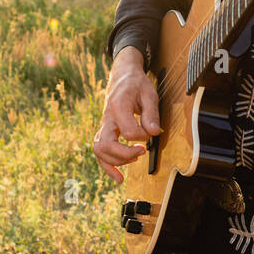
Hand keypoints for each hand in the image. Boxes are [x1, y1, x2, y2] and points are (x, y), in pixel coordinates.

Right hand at [92, 46, 157, 182]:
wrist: (123, 76)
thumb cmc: (137, 84)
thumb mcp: (149, 94)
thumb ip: (151, 114)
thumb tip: (154, 133)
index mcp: (118, 106)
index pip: (128, 132)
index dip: (142, 136)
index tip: (151, 130)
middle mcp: (107, 118)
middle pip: (106, 144)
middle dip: (125, 154)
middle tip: (142, 152)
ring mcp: (103, 126)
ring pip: (100, 150)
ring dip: (117, 161)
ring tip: (134, 160)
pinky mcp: (104, 131)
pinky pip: (100, 152)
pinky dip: (107, 167)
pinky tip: (118, 178)